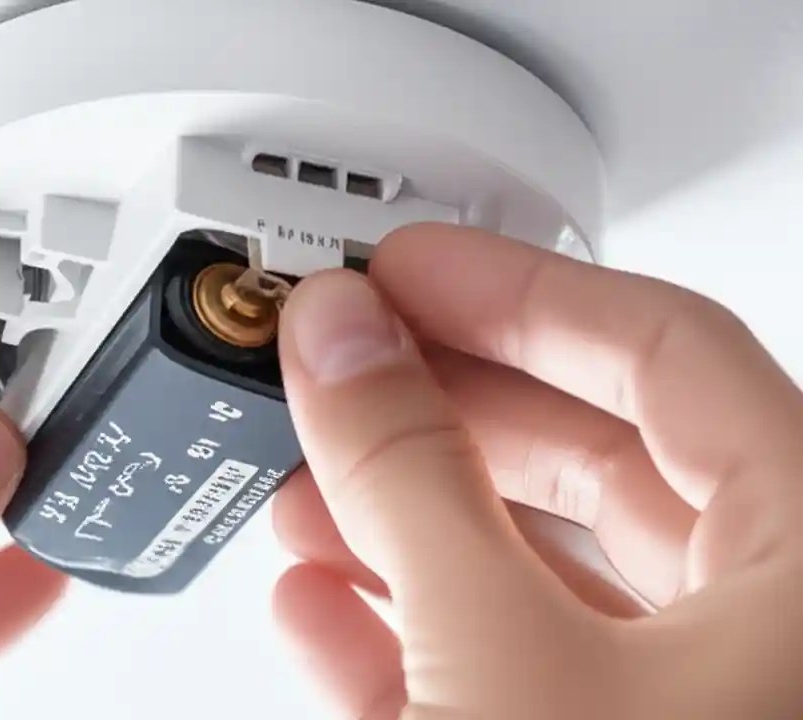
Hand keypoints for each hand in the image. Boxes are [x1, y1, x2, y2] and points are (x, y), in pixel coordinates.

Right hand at [272, 224, 802, 718]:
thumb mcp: (503, 652)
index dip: (520, 293)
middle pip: (602, 461)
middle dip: (445, 410)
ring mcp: (685, 712)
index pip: (672, 358)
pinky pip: (505, 673)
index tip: (409, 269)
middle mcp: (770, 642)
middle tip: (348, 360)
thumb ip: (413, 481)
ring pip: (540, 575)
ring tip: (312, 487)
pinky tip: (322, 605)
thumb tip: (345, 345)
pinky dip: (404, 633)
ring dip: (405, 525)